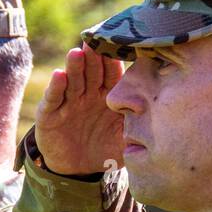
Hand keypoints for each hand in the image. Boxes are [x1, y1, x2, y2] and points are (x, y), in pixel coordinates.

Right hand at [34, 46, 124, 175]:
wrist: (77, 170)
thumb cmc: (104, 150)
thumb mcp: (124, 141)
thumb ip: (137, 129)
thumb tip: (161, 121)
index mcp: (108, 96)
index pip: (112, 74)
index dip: (113, 61)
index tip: (119, 45)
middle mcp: (88, 94)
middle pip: (91, 71)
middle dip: (93, 57)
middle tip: (96, 41)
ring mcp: (68, 102)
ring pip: (73, 80)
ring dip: (74, 67)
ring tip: (76, 53)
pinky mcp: (50, 113)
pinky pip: (54, 98)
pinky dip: (56, 87)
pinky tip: (59, 75)